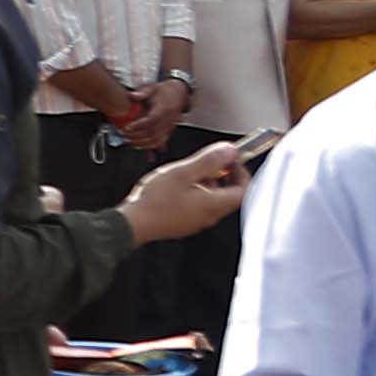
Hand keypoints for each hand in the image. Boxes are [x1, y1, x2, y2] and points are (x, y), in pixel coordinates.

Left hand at [112, 74, 192, 153]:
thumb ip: (143, 92)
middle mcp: (168, 120)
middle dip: (136, 136)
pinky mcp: (169, 132)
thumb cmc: (164, 92)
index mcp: (164, 109)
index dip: (138, 125)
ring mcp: (169, 127)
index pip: (151, 120)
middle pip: (152, 133)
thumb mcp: (153, 88)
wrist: (178, 95)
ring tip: (128, 140)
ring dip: (141, 143)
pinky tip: (138, 145)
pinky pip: (160, 142)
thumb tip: (132, 95)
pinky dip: (149, 146)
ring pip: (156, 140)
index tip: (126, 127)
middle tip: (123, 134)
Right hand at [116, 137, 253, 245]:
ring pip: (214, 200)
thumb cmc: (155, 200)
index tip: (230, 159)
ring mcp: (197, 221)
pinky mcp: (185, 223)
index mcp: (214, 204)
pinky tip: (179, 185)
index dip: (241, 171)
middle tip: (211, 161)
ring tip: (191, 170)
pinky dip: (198, 192)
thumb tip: (230, 151)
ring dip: (210, 183)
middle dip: (225, 175)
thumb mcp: (182, 172)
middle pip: (230, 195)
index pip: (243, 188)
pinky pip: (200, 206)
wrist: (132, 224)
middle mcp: (210, 215)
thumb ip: (208, 161)